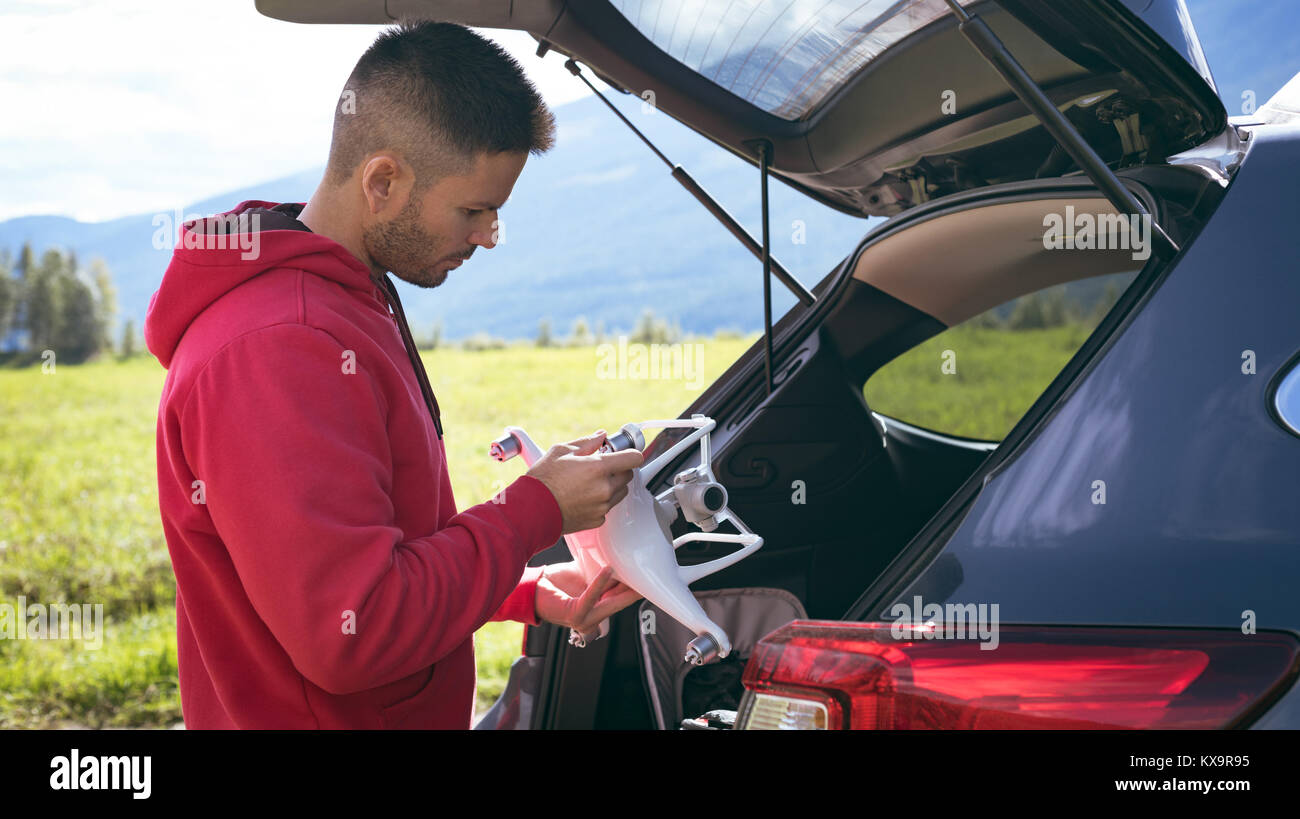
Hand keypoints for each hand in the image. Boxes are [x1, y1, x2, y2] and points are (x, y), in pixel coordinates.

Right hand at [526, 430, 643, 533]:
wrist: (532, 510)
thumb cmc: (542, 481)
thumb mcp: (561, 451)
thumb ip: (586, 442)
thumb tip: (600, 436)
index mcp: (598, 467)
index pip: (633, 459)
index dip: (631, 454)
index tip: (626, 453)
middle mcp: (604, 488)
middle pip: (628, 476)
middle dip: (618, 469)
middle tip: (601, 467)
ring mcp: (602, 506)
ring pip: (620, 493)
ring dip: (611, 486)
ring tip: (590, 483)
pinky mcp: (597, 520)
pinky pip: (607, 508)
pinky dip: (600, 502)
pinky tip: (584, 498)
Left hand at [534, 563, 641, 637]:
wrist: (531, 590)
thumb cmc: (554, 584)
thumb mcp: (584, 576)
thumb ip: (600, 573)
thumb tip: (617, 559)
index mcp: (598, 609)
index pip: (622, 598)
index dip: (635, 586)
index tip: (648, 573)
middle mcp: (595, 618)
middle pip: (622, 601)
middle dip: (636, 588)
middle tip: (650, 573)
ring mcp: (586, 620)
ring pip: (612, 601)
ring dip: (623, 584)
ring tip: (632, 567)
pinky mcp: (576, 615)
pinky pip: (592, 597)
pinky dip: (600, 583)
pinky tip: (608, 569)